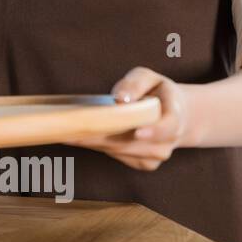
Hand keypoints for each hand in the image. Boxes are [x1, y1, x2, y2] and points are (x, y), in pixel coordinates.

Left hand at [65, 66, 192, 170]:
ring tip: (67, 131)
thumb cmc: (157, 91)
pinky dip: (100, 146)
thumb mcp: (149, 78)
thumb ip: (135, 83)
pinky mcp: (145, 164)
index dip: (153, 131)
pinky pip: (118, 155)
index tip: (137, 132)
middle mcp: (167, 142)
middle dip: (100, 137)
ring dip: (94, 142)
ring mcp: (156, 156)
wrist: (174, 114)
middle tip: (69, 130)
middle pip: (131, 142)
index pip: (167, 128)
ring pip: (120, 150)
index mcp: (175, 118)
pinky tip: (84, 136)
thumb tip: (121, 98)